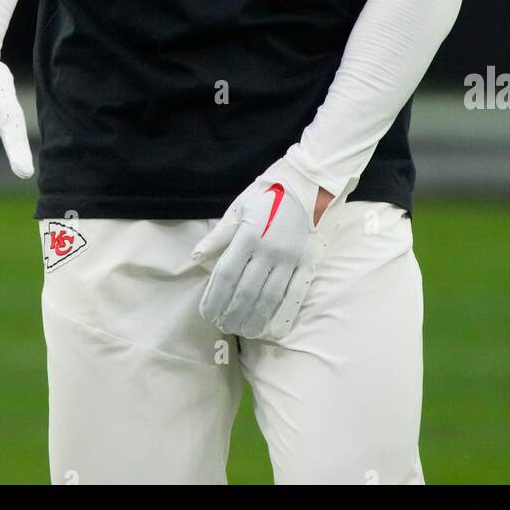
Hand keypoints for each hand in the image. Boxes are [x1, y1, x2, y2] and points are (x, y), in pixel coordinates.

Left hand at [189, 158, 346, 339]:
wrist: (313, 179)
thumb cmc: (272, 190)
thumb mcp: (241, 206)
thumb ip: (219, 235)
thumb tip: (196, 258)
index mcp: (248, 235)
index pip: (225, 275)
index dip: (214, 298)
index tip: (207, 313)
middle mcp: (269, 250)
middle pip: (245, 291)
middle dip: (231, 313)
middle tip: (223, 326)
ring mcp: (291, 258)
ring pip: (269, 297)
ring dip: (254, 318)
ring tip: (243, 330)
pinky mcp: (309, 261)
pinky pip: (295, 294)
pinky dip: (284, 314)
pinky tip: (274, 329)